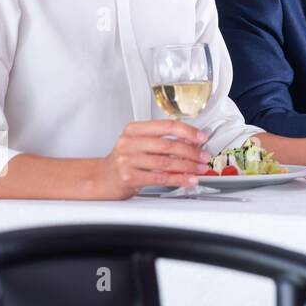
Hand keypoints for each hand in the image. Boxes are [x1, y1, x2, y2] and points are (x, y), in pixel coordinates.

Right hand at [93, 120, 210, 198]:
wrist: (101, 179)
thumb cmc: (124, 160)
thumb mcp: (139, 143)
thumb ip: (161, 140)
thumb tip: (192, 141)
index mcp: (134, 129)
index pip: (167, 125)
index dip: (188, 131)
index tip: (202, 138)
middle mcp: (129, 143)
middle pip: (168, 145)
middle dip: (192, 152)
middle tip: (204, 157)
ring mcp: (127, 160)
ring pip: (166, 162)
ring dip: (188, 167)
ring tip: (200, 169)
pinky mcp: (129, 177)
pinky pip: (160, 178)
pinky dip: (178, 179)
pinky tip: (188, 180)